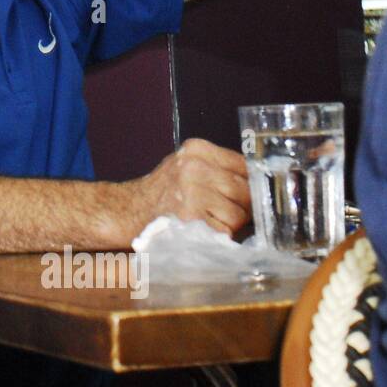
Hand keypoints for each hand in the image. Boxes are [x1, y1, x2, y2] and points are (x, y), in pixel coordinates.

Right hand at [130, 138, 250, 235]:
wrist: (127, 210)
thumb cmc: (162, 192)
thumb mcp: (186, 166)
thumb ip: (218, 168)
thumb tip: (259, 184)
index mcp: (197, 150)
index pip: (245, 165)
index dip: (250, 184)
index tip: (246, 196)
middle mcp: (194, 167)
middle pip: (246, 191)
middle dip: (243, 206)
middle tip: (225, 212)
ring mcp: (191, 192)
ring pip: (239, 214)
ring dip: (230, 224)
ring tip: (210, 222)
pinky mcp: (190, 217)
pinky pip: (224, 231)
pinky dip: (218, 236)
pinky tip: (202, 231)